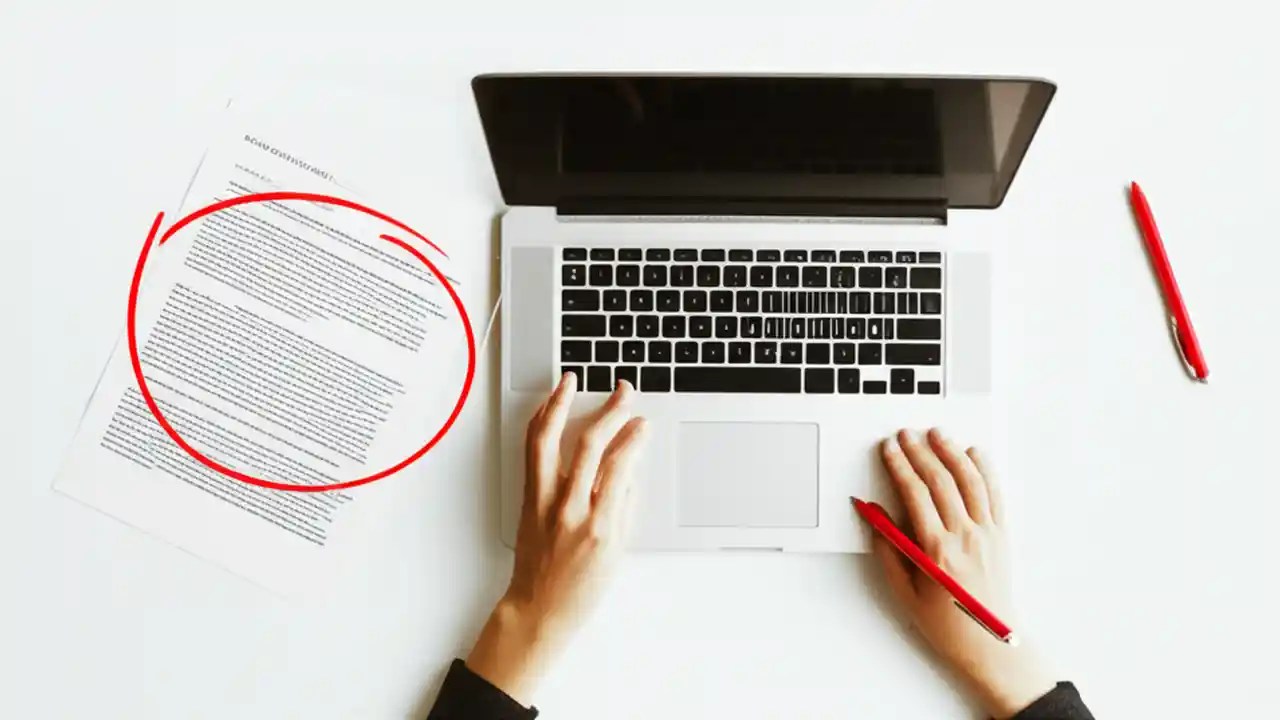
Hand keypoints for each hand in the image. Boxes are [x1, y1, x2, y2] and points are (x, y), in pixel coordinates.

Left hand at [466, 375, 646, 704]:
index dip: (634, 438)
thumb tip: (631, 466)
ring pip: (548, 439)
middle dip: (610, 411)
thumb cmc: (580, 589)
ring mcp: (542, 501)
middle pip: (589, 444)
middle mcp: (568, 508)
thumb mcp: (618, 552)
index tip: (642, 423)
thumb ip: (626, 506)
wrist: (537, 608)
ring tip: (569, 381)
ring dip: (560, 404)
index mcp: (599, 526)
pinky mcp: (527, 498)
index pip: (620, 466)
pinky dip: (540, 424)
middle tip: (623, 391)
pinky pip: (532, 451)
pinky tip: (547, 409)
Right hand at [873, 429, 1056, 718]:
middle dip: (920, 452)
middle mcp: (965, 537)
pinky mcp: (1002, 535)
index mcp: (937, 551)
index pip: (916, 494)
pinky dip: (985, 470)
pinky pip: (994, 494)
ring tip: (937, 434)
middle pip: (941, 481)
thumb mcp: (904, 593)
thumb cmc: (946, 624)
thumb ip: (889, 552)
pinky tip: (974, 454)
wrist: (990, 643)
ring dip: (952, 452)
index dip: (900, 466)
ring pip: (970, 480)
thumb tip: (877, 517)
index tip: (889, 449)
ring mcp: (987, 533)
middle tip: (906, 434)